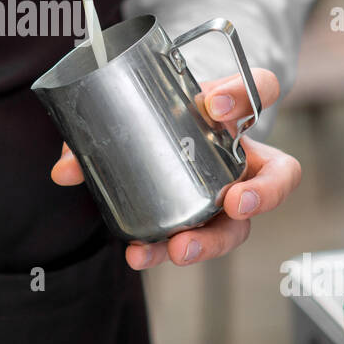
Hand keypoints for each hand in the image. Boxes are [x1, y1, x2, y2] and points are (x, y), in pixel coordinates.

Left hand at [50, 68, 301, 269]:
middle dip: (262, 194)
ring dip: (215, 239)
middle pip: (278, 175)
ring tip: (181, 248)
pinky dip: (164, 250)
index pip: (260, 89)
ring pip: (243, 222)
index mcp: (231, 108)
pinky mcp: (207, 221)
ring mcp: (230, 191)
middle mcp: (243, 153)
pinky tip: (141, 254)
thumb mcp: (127, 108)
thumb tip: (65, 171)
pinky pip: (199, 240)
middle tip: (234, 203)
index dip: (245, 93)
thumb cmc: (153, 111)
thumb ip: (95, 132)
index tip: (213, 105)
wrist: (153, 126)